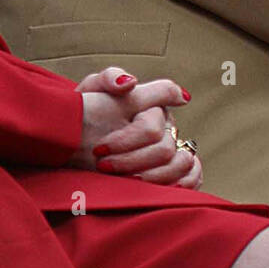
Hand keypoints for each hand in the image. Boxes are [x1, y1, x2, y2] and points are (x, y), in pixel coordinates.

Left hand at [71, 67, 201, 187]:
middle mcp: (167, 129)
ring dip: (152, 177)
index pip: (152, 127)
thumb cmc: (82, 114)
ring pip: (182, 164)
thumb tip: (132, 82)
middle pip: (164, 149)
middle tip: (103, 166)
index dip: (127, 141)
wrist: (74, 143)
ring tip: (127, 182)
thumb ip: (110, 77)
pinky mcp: (174, 172)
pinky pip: (194, 176)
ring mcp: (172, 150)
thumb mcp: (90, 90)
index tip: (99, 150)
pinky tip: (158, 190)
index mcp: (153, 109)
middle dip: (131, 161)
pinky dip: (182, 183)